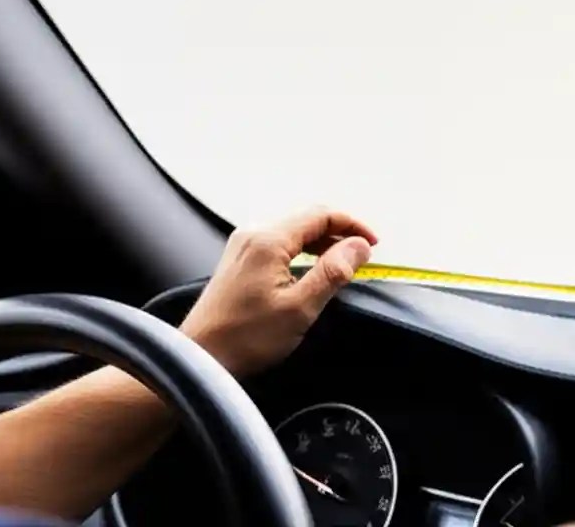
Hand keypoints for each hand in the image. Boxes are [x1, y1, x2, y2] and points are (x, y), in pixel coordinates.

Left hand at [179, 207, 377, 375]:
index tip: (374, 244)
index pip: (321, 215)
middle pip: (307, 219)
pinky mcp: (239, 261)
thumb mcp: (300, 308)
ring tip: (344, 264)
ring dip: (323, 242)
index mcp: (268, 240)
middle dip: (340, 233)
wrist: (200, 358)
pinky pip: (279, 244)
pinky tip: (314, 270)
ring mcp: (243, 246)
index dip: (353, 226)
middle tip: (363, 255)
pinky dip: (304, 251)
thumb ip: (333, 272)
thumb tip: (359, 247)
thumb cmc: (245, 338)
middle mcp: (253, 234)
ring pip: (294, 231)